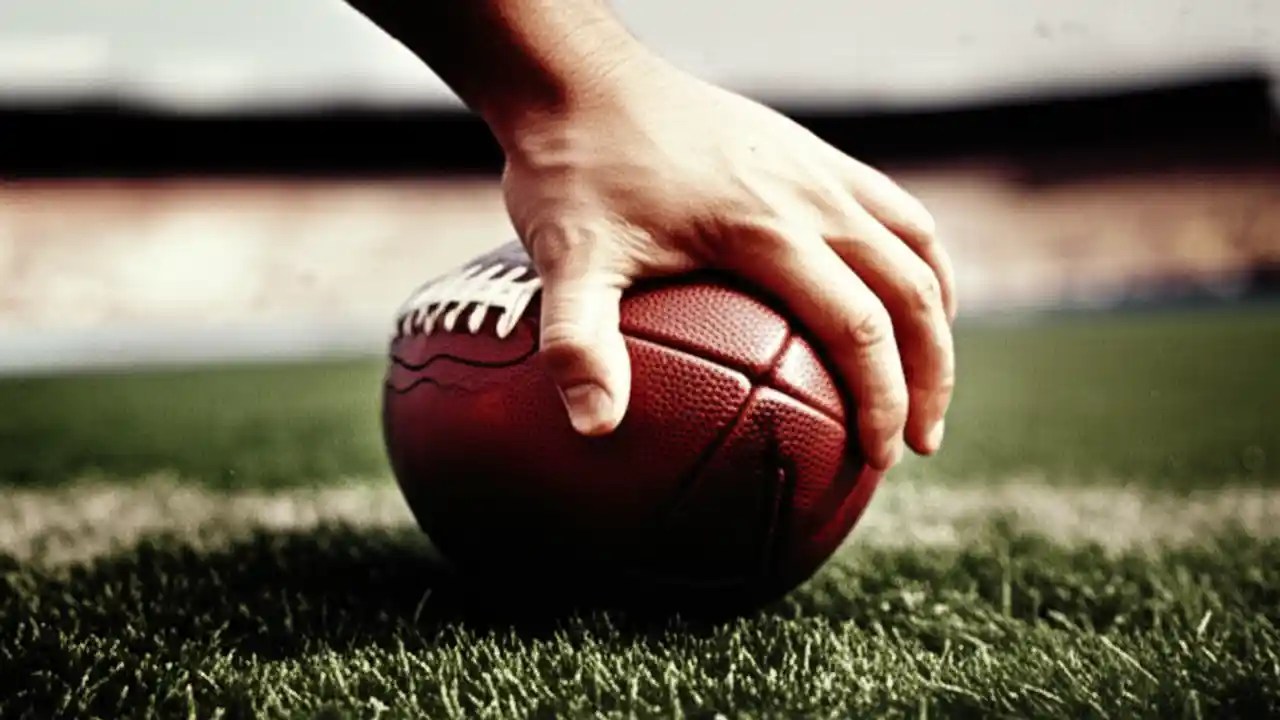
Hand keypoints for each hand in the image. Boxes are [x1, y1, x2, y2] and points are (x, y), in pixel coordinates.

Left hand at [499, 56, 955, 470]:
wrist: (580, 76)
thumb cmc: (573, 169)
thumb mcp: (565, 258)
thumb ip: (579, 343)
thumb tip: (594, 429)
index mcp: (768, 228)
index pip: (858, 328)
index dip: (881, 400)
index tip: (880, 458)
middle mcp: (812, 194)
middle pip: (912, 291)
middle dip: (930, 374)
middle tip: (920, 441)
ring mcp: (817, 165)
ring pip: (916, 244)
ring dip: (935, 316)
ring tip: (926, 379)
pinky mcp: (807, 149)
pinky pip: (889, 207)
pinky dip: (912, 260)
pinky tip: (888, 295)